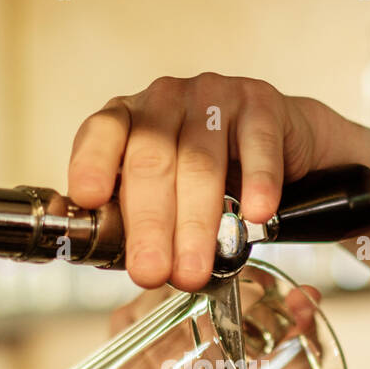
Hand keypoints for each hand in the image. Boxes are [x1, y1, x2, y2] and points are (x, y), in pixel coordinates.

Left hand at [68, 73, 368, 291]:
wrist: (280, 141)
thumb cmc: (213, 171)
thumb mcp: (167, 187)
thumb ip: (139, 215)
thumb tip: (130, 265)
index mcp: (131, 117)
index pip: (102, 132)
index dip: (93, 163)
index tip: (89, 198)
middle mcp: (165, 100)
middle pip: (152, 163)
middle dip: (150, 225)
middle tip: (151, 272)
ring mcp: (213, 97)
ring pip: (201, 164)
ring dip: (197, 223)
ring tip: (195, 270)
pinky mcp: (260, 105)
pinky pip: (258, 147)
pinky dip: (258, 183)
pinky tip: (256, 214)